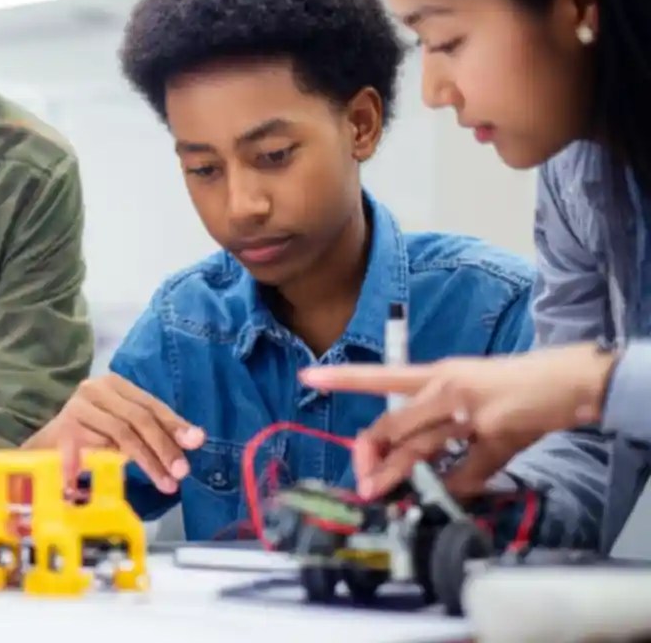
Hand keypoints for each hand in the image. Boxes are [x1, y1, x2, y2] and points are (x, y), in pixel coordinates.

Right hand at [25, 373, 203, 493]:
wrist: (44, 448)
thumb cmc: (91, 437)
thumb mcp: (126, 430)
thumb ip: (156, 432)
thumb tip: (196, 439)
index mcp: (114, 384)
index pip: (151, 404)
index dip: (174, 424)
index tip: (196, 442)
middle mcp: (94, 389)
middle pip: (138, 418)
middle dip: (164, 446)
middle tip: (182, 472)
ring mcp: (77, 409)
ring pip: (121, 434)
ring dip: (147, 461)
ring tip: (165, 483)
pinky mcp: (63, 431)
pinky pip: (94, 450)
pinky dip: (108, 466)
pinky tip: (120, 479)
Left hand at [299, 343, 614, 499]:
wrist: (562, 381)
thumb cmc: (507, 386)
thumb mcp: (463, 391)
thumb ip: (431, 422)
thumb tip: (404, 457)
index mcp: (434, 374)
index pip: (381, 376)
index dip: (343, 379)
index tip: (308, 377)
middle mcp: (445, 388)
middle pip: (392, 424)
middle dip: (371, 454)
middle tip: (362, 479)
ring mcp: (468, 411)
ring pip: (419, 449)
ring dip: (396, 475)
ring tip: (377, 491)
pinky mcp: (493, 434)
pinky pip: (463, 473)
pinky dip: (451, 488)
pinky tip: (444, 495)